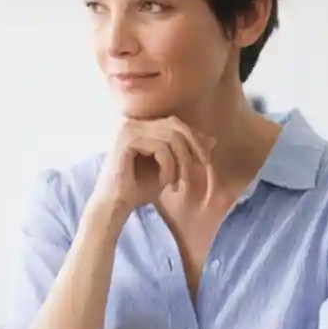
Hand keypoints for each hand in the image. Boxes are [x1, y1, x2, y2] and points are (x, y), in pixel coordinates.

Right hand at [90, 117, 214, 215]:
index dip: (195, 138)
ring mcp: (128, 129)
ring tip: (177, 182)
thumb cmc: (139, 189)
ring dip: (181, 162)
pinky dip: (169, 167)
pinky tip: (165, 182)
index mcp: (141, 126)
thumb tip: (212, 139)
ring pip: (171, 137)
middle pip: (176, 125)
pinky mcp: (126, 140)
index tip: (205, 160)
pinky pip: (161, 148)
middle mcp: (133, 123)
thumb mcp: (170, 169)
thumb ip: (187, 153)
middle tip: (202, 166)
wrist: (115, 205)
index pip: (175, 123)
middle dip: (194, 146)